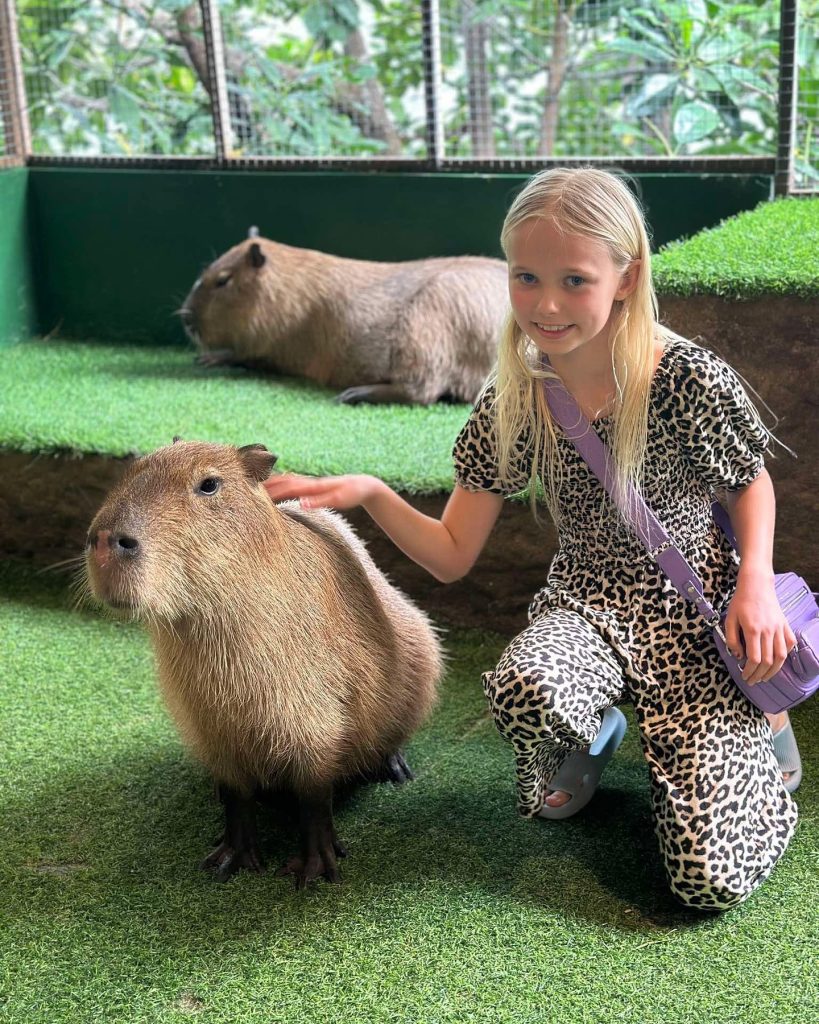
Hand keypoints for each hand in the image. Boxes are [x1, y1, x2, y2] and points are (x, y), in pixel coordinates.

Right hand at [262, 472, 380, 511]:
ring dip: (269, 482)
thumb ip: (319, 501)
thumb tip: (301, 504)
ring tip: (251, 486)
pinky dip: (278, 483)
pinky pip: (290, 483)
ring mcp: (308, 483)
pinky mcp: (311, 486)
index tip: (252, 492)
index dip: (269, 490)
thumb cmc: (351, 493)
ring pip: (284, 480)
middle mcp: (307, 482)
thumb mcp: (338, 500)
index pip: (285, 487)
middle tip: (242, 487)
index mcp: (311, 485)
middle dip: (263, 484)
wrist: (362, 485)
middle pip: (280, 481)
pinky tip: (273, 487)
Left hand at [723, 571, 795, 684]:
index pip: (754, 659)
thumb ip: (732, 639)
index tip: (744, 676)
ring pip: (781, 656)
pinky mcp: (785, 625)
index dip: (749, 671)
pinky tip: (777, 661)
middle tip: (753, 681)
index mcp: (753, 630)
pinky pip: (789, 644)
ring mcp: (779, 628)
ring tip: (765, 677)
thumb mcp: (729, 619)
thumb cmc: (740, 602)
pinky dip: (785, 655)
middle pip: (768, 661)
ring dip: (774, 670)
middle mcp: (768, 631)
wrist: (756, 585)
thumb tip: (738, 656)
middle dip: (760, 675)